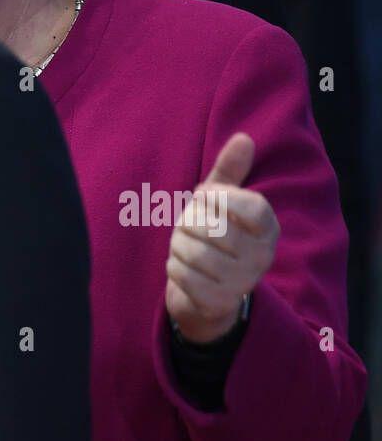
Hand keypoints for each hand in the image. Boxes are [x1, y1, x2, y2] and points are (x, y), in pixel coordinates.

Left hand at [165, 133, 279, 343]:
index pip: (254, 208)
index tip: (203, 195)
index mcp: (268, 229)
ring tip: (183, 245)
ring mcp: (243, 283)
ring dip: (177, 244)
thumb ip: (230, 169)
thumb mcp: (220, 200)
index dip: (221, 197)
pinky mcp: (219, 303)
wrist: (208, 291)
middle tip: (188, 226)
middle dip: (188, 221)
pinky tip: (180, 266)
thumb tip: (244, 137)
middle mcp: (262, 257)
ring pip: (195, 251)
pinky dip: (173, 266)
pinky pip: (183, 275)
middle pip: (214, 228)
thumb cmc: (214, 234)